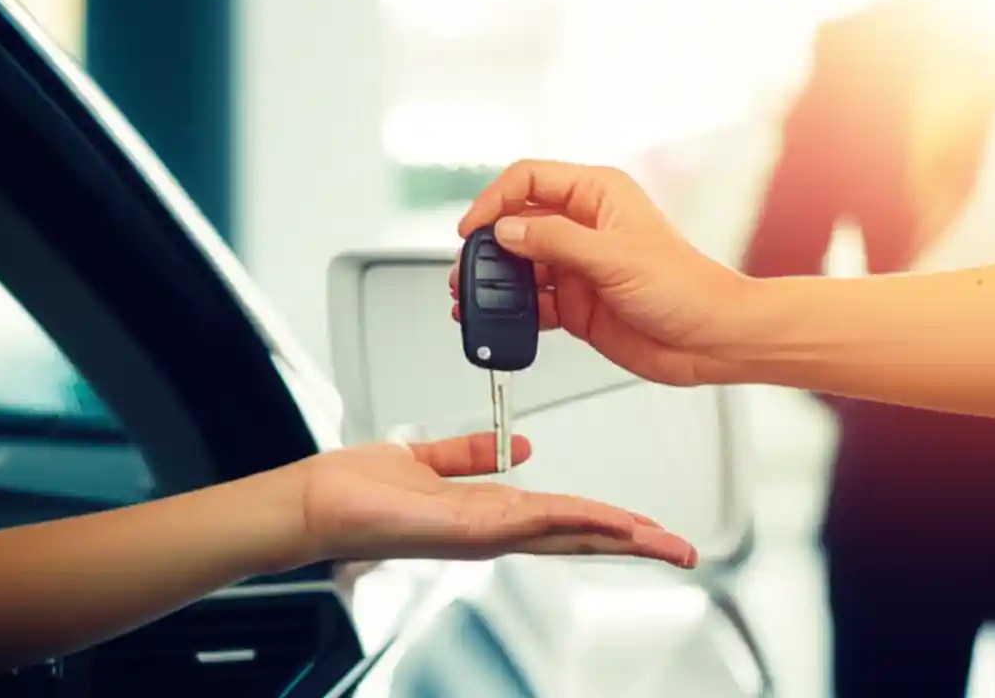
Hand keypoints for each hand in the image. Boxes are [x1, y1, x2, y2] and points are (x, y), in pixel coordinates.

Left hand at [279, 433, 696, 567]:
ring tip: (662, 539)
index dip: (610, 523)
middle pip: (577, 538)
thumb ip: (471, 453)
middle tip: (681, 549)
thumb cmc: (357, 489)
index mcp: (489, 514)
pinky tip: (606, 519)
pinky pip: (531, 520)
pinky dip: (573, 519)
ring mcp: (482, 534)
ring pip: (565, 533)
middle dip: (633, 544)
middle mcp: (492, 531)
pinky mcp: (465, 528)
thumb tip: (515, 444)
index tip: (649, 526)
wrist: (312, 504)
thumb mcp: (426, 458)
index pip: (564, 519)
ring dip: (617, 535)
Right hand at [449, 159, 751, 385]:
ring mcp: (578, 266)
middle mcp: (584, 226)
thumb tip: (507, 231)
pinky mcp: (577, 303)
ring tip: (473, 300)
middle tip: (467, 271)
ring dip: (495, 283)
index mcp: (598, 195)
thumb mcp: (614, 258)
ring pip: (520, 266)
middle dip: (488, 247)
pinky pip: (533, 302)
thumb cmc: (686, 288)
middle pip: (517, 225)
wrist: (710, 339)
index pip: (530, 180)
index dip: (495, 200)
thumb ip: (555, 242)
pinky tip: (500, 322)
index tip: (473, 228)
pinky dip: (513, 312)